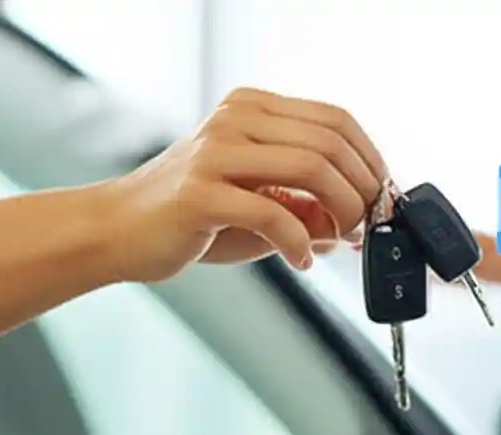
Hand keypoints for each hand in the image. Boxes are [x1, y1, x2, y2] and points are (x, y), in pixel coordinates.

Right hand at [95, 87, 383, 282]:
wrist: (117, 231)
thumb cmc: (192, 217)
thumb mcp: (261, 203)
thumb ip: (308, 208)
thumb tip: (358, 225)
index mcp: (252, 108)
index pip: (335, 119)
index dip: (371, 159)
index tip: (383, 197)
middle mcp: (235, 120)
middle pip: (331, 143)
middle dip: (363, 190)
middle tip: (369, 226)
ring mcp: (215, 152)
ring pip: (311, 168)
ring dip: (342, 211)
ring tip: (343, 240)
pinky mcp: (200, 193)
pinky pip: (273, 215)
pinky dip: (300, 243)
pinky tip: (301, 261)